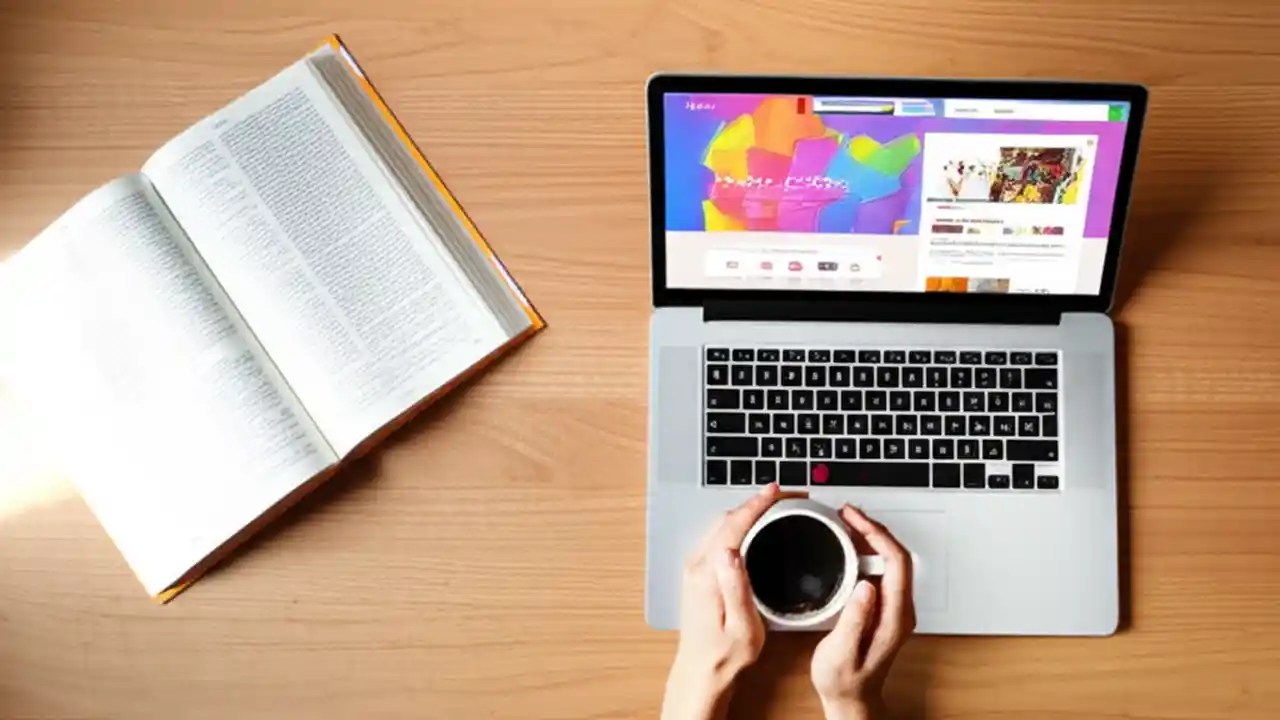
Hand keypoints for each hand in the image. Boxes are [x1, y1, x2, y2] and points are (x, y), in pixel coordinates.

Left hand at [662, 483, 783, 719]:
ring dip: (744, 512)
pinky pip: (717, 537)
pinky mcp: (697, 574)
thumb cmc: (726, 655)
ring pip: (720, 526)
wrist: (701, 671)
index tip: (775, 491)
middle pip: (725, 520)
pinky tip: (750, 526)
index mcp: (708, 575)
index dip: (755, 505)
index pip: (732, 526)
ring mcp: (694, 568)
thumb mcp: (742, 626)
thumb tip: (732, 550)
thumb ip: (736, 587)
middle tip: (782, 496)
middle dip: (753, 503)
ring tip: (771, 505)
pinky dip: (736, 524)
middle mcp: (697, 566)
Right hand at [810, 506, 915, 719]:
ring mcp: (894, 608)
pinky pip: (883, 569)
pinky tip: (850, 545)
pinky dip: (867, 550)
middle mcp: (900, 609)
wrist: (852, 700)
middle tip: (848, 513)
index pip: (897, 562)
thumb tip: (865, 585)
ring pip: (892, 560)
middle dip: (874, 528)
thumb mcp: (841, 654)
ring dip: (871, 537)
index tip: (855, 519)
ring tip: (847, 522)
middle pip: (898, 555)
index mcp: (894, 617)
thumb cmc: (845, 681)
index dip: (877, 534)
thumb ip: (854, 620)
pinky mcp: (884, 607)